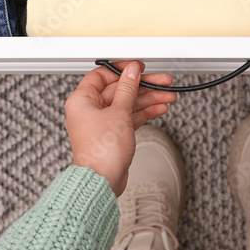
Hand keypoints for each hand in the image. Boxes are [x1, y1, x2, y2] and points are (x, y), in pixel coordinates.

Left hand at [65, 61, 175, 195]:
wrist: (103, 181)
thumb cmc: (101, 152)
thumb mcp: (119, 113)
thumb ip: (127, 90)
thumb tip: (132, 73)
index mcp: (82, 100)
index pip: (102, 75)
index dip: (122, 70)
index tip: (138, 68)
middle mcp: (89, 110)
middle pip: (119, 89)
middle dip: (143, 86)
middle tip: (161, 82)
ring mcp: (102, 123)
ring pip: (128, 103)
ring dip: (148, 99)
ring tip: (167, 95)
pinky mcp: (112, 134)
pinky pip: (129, 117)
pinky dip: (144, 112)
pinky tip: (159, 108)